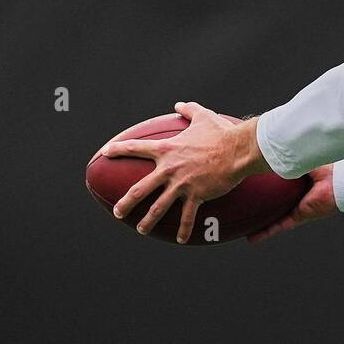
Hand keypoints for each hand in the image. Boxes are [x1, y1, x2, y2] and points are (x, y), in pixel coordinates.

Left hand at [104, 101, 268, 242]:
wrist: (237, 150)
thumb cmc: (221, 132)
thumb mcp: (203, 116)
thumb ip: (189, 110)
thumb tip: (179, 104)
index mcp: (168, 149)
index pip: (137, 147)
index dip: (119, 149)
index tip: (106, 152)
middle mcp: (170, 169)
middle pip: (140, 188)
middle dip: (126, 202)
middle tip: (118, 212)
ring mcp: (181, 184)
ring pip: (158, 207)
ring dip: (147, 221)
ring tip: (141, 229)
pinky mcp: (196, 195)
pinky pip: (187, 217)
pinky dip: (183, 229)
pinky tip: (179, 239)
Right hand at [247, 164, 336, 241]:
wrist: (340, 179)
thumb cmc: (327, 165)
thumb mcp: (301, 158)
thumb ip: (287, 158)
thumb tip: (270, 153)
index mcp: (301, 179)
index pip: (281, 182)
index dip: (268, 183)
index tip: (253, 183)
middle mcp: (300, 194)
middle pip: (277, 202)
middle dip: (263, 207)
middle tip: (245, 208)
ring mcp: (300, 206)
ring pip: (276, 218)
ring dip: (261, 225)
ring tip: (244, 230)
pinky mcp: (301, 215)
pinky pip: (280, 225)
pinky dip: (266, 232)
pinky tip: (253, 238)